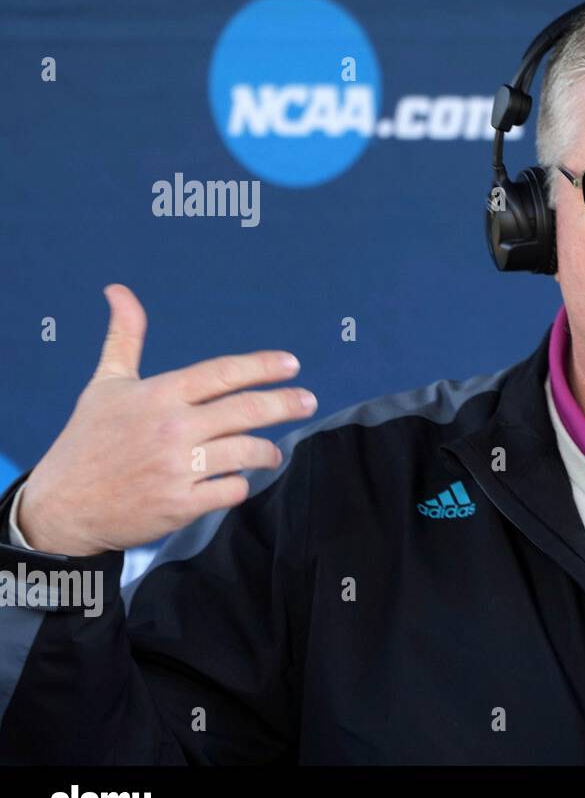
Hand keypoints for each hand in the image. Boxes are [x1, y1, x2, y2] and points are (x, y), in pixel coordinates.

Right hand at [17, 284, 317, 556]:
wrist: (62, 507)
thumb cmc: (87, 441)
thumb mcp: (106, 385)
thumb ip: (125, 338)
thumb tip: (119, 290)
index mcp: (158, 394)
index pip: (223, 372)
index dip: (263, 366)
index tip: (292, 365)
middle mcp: (171, 428)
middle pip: (247, 410)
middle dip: (286, 404)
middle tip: (308, 401)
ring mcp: (178, 467)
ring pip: (247, 452)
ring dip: (267, 451)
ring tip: (271, 452)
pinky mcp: (181, 505)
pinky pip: (232, 489)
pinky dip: (240, 484)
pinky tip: (236, 480)